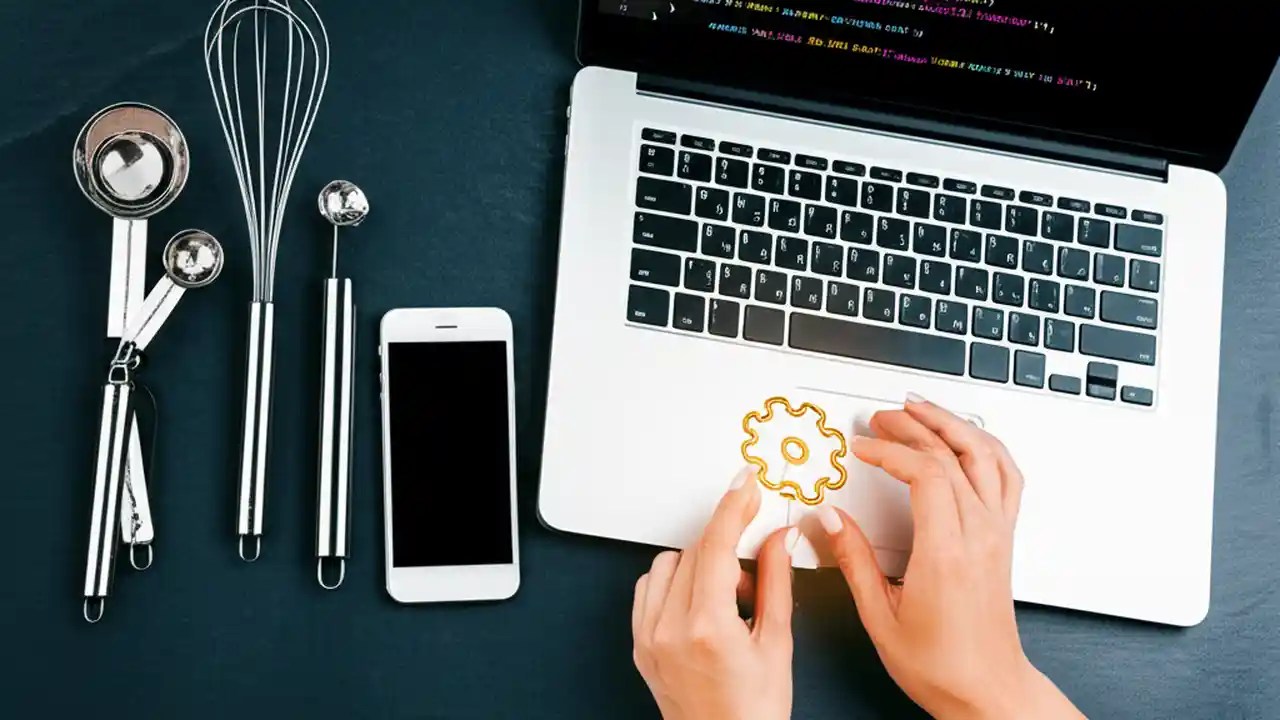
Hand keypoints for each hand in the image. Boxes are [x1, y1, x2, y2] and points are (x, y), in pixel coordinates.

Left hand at [632, 467, 796, 719]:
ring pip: (670, 564)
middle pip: (696, 551)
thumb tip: (779, 537)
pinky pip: (650, 588)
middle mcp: (670, 628)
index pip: (718, 545)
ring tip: (730, 600)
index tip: (744, 484)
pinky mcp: (640, 643)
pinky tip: (701, 605)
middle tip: (757, 566)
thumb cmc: (755, 711)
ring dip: (701, 566)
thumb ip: (776, 582)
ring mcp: (649, 636)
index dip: (733, 506)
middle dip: (729, 544)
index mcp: (708, 627)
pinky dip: (675, 584)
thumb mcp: (777, 644)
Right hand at [816, 396, 1084, 719]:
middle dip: (912, 426)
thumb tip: (830, 520)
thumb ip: (853, 561)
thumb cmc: (941, 664)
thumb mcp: (880, 616)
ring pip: (985, 456)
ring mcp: (997, 534)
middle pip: (952, 455)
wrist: (987, 689)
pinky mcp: (1004, 537)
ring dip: (952, 424)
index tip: (862, 448)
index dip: (890, 449)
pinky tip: (967, 438)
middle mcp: (978, 537)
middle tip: (880, 419)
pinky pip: (1007, 476)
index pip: (925, 473)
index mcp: (946, 554)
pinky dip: (987, 446)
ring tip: (921, 409)